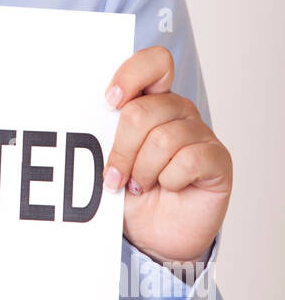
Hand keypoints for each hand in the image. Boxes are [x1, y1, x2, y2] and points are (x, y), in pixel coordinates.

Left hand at [103, 47, 231, 267]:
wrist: (154, 236)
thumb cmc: (131, 194)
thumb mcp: (108, 161)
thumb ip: (104, 136)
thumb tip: (82, 123)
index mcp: (152, 101)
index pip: (155, 63)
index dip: (131, 76)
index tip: (109, 101)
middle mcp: (178, 111)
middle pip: (144, 111)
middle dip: (122, 149)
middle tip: (115, 176)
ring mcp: (200, 134)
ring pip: (163, 139)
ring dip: (143, 171)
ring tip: (140, 186)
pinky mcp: (217, 159)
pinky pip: (188, 161)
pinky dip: (170, 180)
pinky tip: (169, 188)